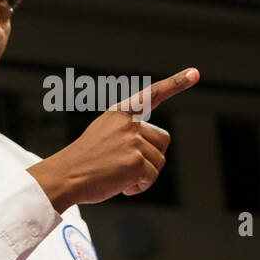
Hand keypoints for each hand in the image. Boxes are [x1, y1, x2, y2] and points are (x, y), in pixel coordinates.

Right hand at [28, 68, 198, 210]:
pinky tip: (121, 186)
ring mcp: (133, 141)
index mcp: (119, 114)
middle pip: (162, 140)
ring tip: (119, 176)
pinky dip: (140, 187)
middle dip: (152, 157)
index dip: (176, 83)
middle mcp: (128, 124)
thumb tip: (152, 149)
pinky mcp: (136, 162)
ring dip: (143, 175)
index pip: (152, 95)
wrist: (64, 176)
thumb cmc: (83, 162)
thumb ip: (127, 133)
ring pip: (158, 162)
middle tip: (127, 166)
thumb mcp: (103, 135)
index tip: (194, 73)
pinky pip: (151, 178)